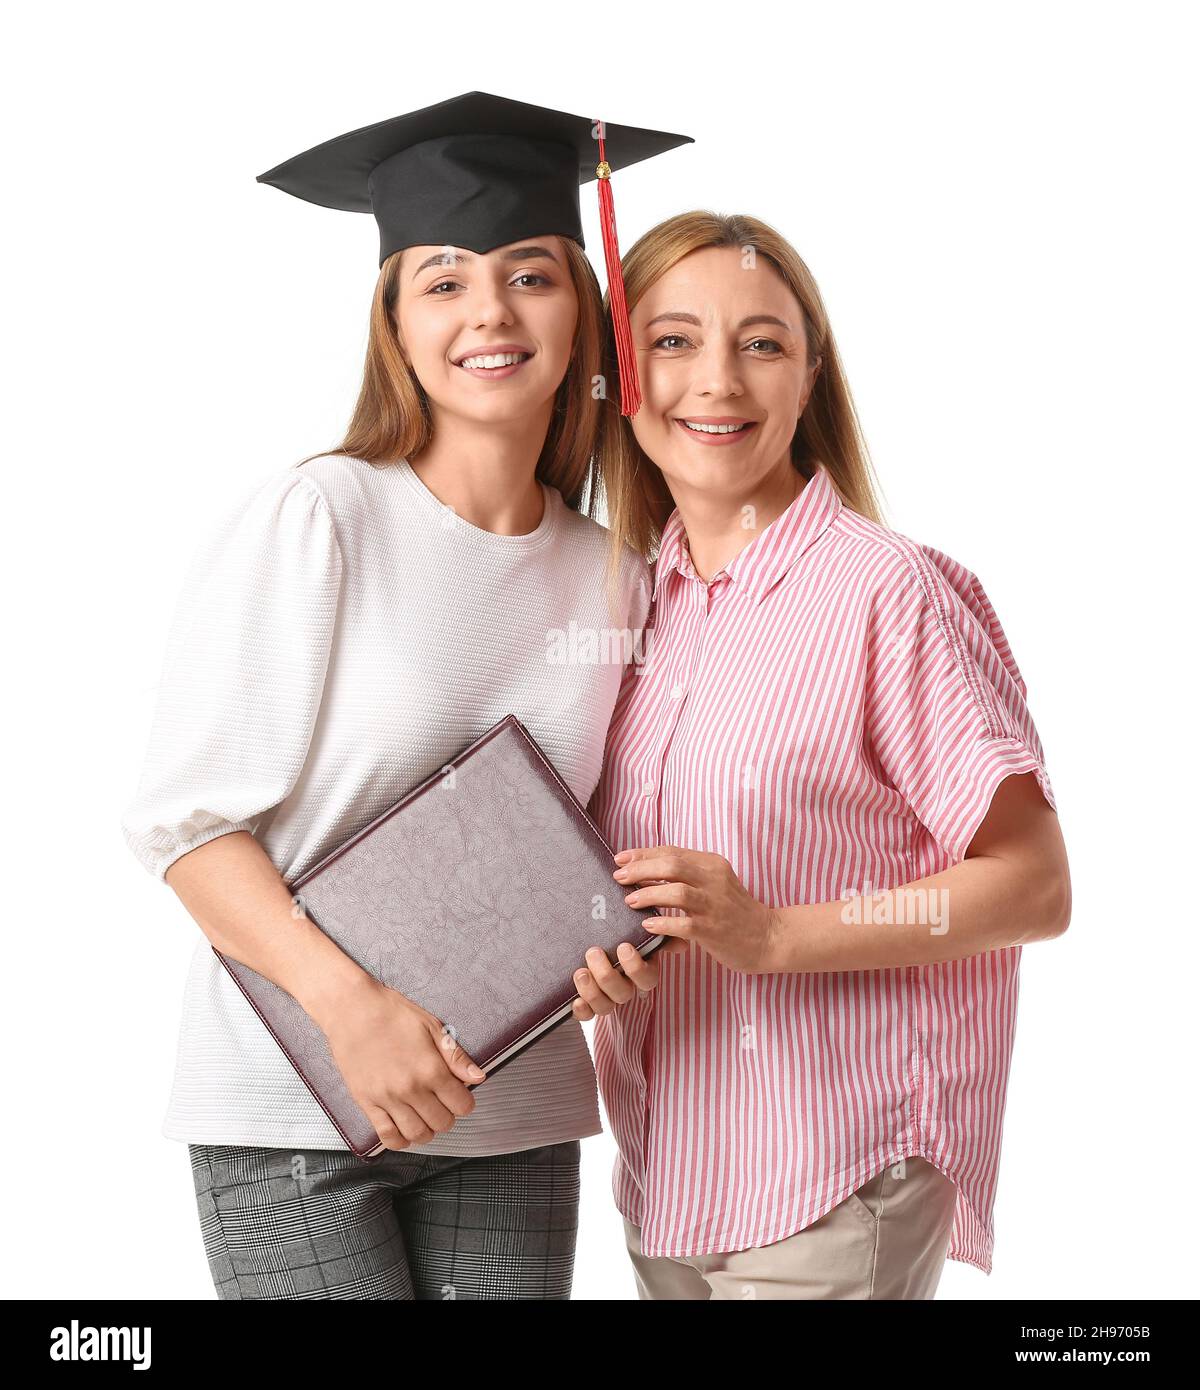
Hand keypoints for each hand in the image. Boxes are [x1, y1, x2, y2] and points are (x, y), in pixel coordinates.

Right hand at [317, 976, 484, 1151]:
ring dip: (427, 1130)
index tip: (461, 1096)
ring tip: (426, 1117)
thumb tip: (478, 1076)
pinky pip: (386, 1136)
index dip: (465, 1101)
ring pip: (417, 1134)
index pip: (461, 1104)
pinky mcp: (367, 1103)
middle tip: (443, 1105)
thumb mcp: (432, 1026)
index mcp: (431, 1068)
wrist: (353, 1010)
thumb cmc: (391, 1013)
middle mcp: (411, 1088)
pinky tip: (404, 1130)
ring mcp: (387, 1098)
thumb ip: (456, 1056)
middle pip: (442, 1122)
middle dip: (448, 1116)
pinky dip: (399, 1141)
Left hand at [570, 935, 688, 1020]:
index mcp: (641, 971)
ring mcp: (607, 998)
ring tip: (580, 971)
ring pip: (605, 1006)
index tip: (623, 946)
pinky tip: (575, 1000)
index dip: (635, 966)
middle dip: (607, 975)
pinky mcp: (588, 1005)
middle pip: (623, 994)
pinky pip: (587, 1015)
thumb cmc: (617, 935)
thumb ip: (658, 937)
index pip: (646, 978)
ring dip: (592, 991)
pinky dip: (581, 1010)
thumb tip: (681, 945)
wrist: (589, 939)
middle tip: (593, 952)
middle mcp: (626, 987)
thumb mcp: (635, 932)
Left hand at [610, 845, 781, 973]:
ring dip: (648, 894)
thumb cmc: (734, 911)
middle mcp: (714, 880)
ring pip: (676, 891)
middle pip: (671, 865)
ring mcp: (715, 905)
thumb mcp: (715, 883)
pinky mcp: (714, 930)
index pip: (672, 852)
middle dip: (640, 869)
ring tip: (629, 900)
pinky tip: (647, 926)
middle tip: (619, 876)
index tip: (620, 858)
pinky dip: (662, 923)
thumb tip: (645, 870)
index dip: (643, 854)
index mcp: (713, 864)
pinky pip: (683, 924)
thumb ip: (687, 875)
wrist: (769, 938)